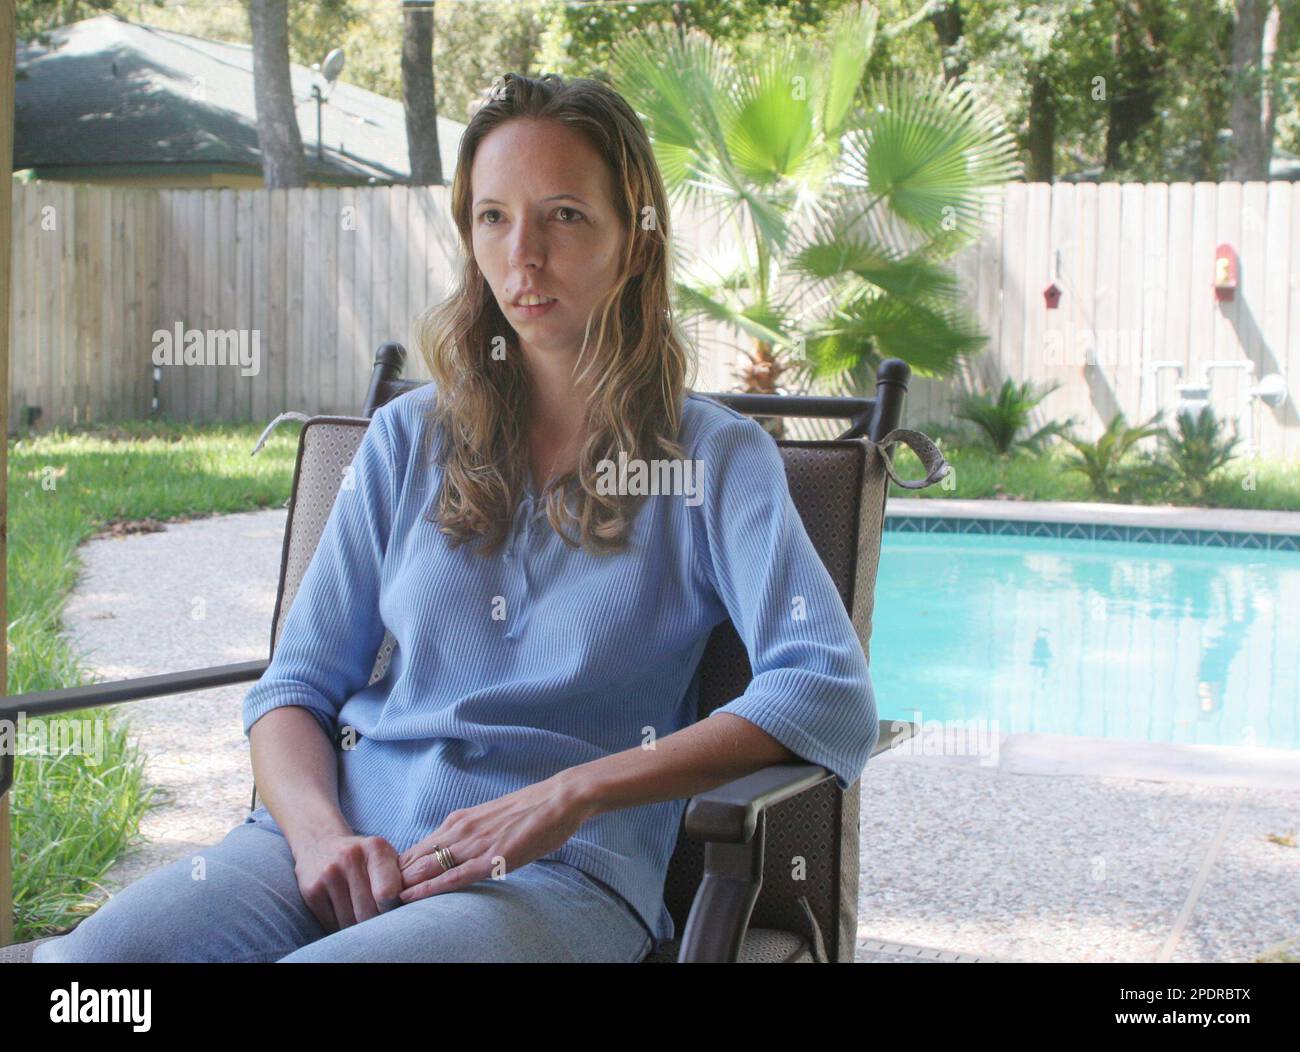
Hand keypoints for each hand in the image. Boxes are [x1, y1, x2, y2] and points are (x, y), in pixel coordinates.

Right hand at [292, 832, 404, 932]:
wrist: (320, 842)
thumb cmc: (363, 856)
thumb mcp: (385, 856)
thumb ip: (400, 878)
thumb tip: (411, 910)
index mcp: (375, 847)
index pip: (388, 893)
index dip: (393, 910)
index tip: (395, 913)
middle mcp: (349, 857)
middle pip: (369, 911)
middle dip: (376, 923)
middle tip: (380, 924)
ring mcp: (328, 874)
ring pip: (350, 921)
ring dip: (359, 929)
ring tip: (363, 920)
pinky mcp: (311, 890)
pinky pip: (331, 923)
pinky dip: (341, 927)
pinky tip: (345, 916)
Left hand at [396, 773, 597, 903]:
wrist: (559, 798)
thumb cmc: (531, 810)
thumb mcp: (489, 820)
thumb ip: (470, 835)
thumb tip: (457, 852)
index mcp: (457, 821)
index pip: (416, 849)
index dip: (396, 869)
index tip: (380, 886)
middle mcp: (458, 829)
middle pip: (413, 859)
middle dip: (391, 880)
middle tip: (372, 900)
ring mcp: (473, 843)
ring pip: (425, 867)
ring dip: (401, 886)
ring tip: (380, 904)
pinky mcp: (490, 857)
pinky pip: (452, 876)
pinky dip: (427, 889)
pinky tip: (410, 899)